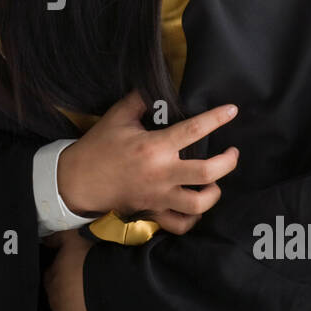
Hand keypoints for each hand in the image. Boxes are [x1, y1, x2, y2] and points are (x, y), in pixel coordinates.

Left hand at [43, 230, 96, 310]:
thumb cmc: (95, 255)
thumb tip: (46, 240)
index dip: (58, 277)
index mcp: (54, 274)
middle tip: (72, 296)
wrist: (115, 281)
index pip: (50, 277)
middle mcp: (55, 297)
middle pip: (52, 300)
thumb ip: (59, 238)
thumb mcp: (75, 237)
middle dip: (59, 299)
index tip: (66, 276)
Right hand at [57, 90, 237, 234]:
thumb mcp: (118, 116)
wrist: (78, 180)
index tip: (232, 111)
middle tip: (232, 152)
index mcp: (154, 147)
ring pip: (199, 203)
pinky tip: (197, 205)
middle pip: (208, 173)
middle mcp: (161, 173)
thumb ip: (140, 99)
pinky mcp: (153, 211)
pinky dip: (193, 218)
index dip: (217, 118)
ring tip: (215, 182)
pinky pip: (180, 224)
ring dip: (214, 192)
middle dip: (228, 162)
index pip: (194, 130)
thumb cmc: (98, 146)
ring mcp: (159, 196)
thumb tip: (158, 86)